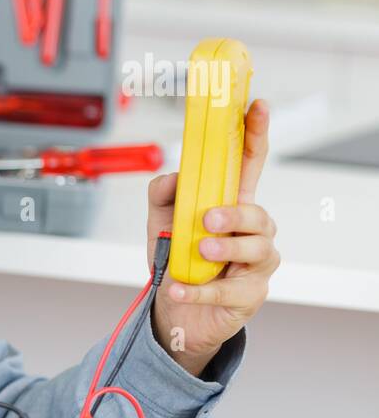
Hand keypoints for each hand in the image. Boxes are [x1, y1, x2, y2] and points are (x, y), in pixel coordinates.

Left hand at [146, 98, 278, 376]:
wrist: (173, 310)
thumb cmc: (175, 258)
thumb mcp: (159, 221)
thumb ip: (162, 193)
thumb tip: (175, 176)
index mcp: (232, 205)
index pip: (250, 164)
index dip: (255, 134)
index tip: (255, 106)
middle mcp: (253, 233)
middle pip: (259, 213)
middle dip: (236, 214)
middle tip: (207, 219)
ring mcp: (255, 267)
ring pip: (256, 250)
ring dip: (225, 249)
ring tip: (199, 252)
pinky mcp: (247, 297)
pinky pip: (226, 292)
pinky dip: (197, 289)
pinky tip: (176, 287)